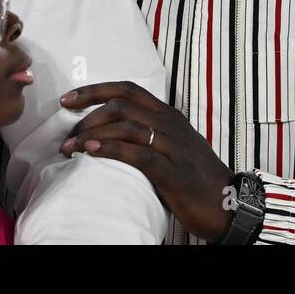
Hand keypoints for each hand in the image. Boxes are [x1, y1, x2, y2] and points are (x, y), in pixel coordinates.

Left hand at [60, 81, 233, 241]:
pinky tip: (90, 152)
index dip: (95, 90)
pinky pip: (137, 154)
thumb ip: (149, 132)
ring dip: (91, 134)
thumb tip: (110, 129)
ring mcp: (173, 147)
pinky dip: (110, 150)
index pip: (127, 89)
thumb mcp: (174, 145)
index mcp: (168, 115)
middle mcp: (170, 124)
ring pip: (126, 125)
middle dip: (87, 114)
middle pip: (121, 103)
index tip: (68, 99)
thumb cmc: (196, 177)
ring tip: (70, 147)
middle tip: (66, 133)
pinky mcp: (173, 172)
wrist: (228, 204)